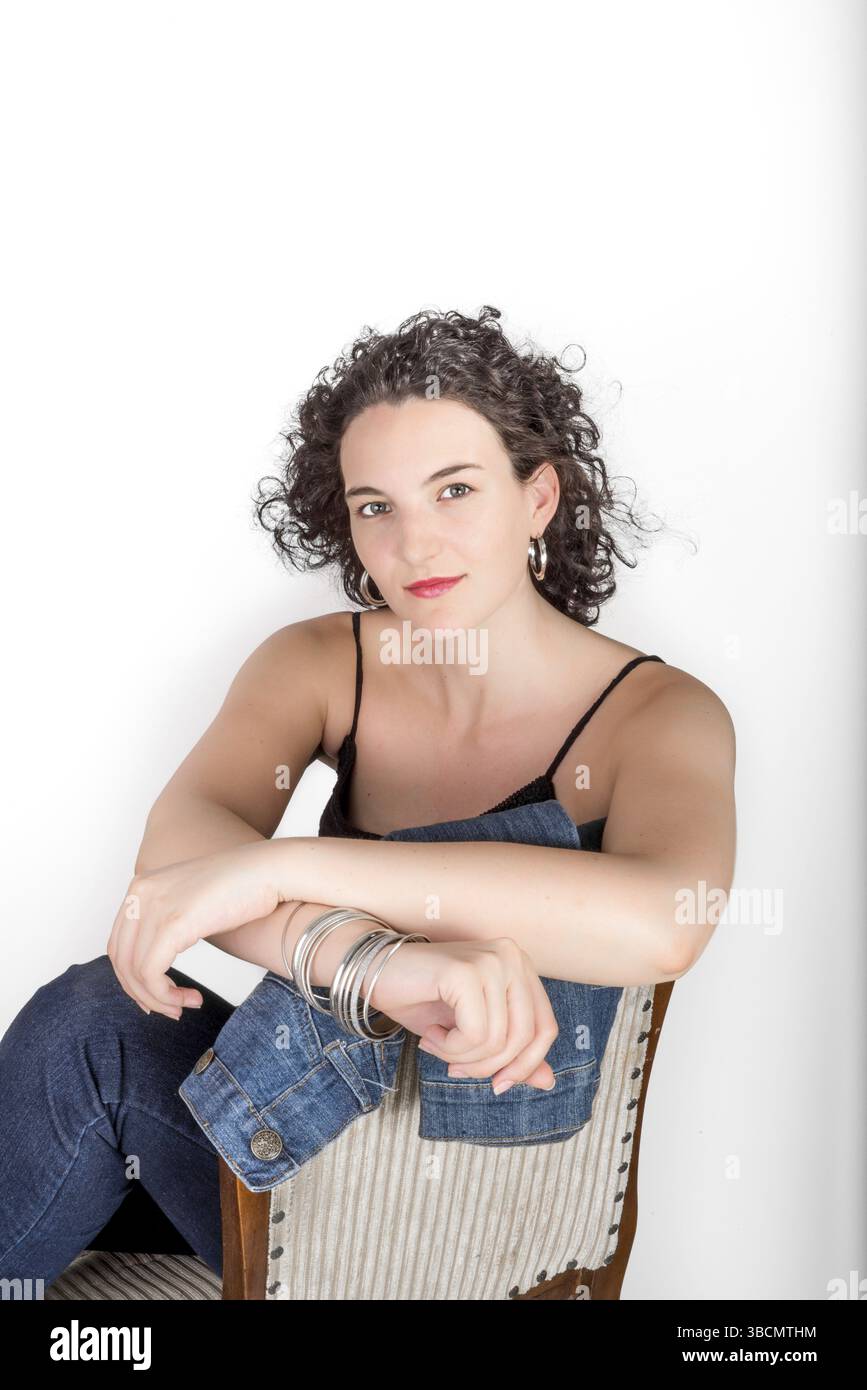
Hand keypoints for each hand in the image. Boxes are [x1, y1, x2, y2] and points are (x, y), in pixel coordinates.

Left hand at [107, 842, 276, 1017]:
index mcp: (141, 887)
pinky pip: (152, 973)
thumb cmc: (242, 889)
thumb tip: (155, 964)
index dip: (133, 978)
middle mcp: (140, 893)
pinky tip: (193, 999)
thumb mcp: (191, 904)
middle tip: (170, 1010)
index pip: (119, 944)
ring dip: (159, 999)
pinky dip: (167, 996)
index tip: (157, 998)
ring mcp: (154, 906)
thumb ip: (167, 924)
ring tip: (183, 1007)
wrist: (270, 870)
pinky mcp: (172, 923)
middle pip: (121, 959)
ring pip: (135, 971)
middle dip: (142, 993)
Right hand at [368, 937, 558, 1092]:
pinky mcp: (466, 971)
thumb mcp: (473, 1032)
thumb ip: (511, 1052)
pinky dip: (451, 1048)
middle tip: (454, 1068)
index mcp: (521, 967)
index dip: (525, 1065)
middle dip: (488, 1067)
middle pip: (524, 1037)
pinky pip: (474, 1034)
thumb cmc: (423, 1000)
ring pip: (497, 1040)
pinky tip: (431, 1035)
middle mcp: (512, 956)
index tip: (498, 1086)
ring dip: (462, 1058)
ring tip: (438, 1044)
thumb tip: (549, 1082)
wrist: (372, 971)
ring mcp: (491, 960)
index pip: (545, 1028)